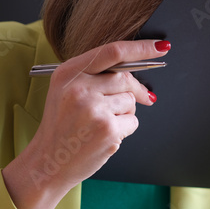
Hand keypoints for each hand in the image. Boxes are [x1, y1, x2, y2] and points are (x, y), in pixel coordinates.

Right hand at [2, 39, 169, 208]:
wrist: (48, 162)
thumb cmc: (60, 126)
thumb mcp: (64, 91)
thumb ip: (93, 75)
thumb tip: (134, 70)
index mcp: (68, 73)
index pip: (112, 52)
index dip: (141, 48)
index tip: (161, 46)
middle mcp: (80, 88)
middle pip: (125, 78)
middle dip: (138, 89)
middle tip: (146, 97)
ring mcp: (95, 110)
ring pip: (131, 101)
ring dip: (125, 112)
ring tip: (103, 123)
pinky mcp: (108, 130)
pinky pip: (132, 121)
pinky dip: (125, 128)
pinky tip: (106, 135)